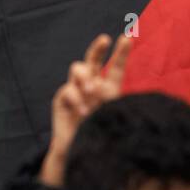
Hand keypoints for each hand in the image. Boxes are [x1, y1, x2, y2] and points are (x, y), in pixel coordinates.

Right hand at [38, 33, 132, 186]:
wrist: (79, 152)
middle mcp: (91, 85)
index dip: (121, 52)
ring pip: (77, 68)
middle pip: (92, 60)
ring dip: (85, 77)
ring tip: (92, 92)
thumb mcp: (111, 115)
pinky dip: (76, 98)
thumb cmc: (99, 133)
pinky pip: (67, 89)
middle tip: (104, 39)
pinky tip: (83, 110)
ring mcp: (75, 90)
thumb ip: (107, 99)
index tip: (128, 37)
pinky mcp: (61, 99)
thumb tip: (97, 83)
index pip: (115, 67)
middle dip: (98, 48)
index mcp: (108, 88)